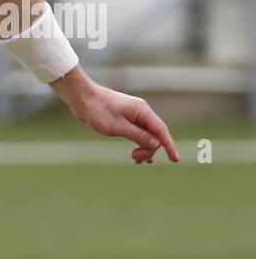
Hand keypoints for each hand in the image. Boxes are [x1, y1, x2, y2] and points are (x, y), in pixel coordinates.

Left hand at [56, 72, 180, 163]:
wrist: (82, 97)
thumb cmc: (98, 111)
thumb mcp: (118, 127)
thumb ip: (138, 136)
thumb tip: (156, 144)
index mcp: (142, 111)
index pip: (161, 131)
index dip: (169, 146)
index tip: (175, 159)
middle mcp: (141, 111)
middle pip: (154, 134)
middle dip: (149, 149)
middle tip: (135, 159)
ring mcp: (133, 114)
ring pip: (146, 134)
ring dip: (143, 148)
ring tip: (136, 160)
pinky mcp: (125, 117)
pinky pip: (138, 132)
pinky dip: (139, 142)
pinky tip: (139, 153)